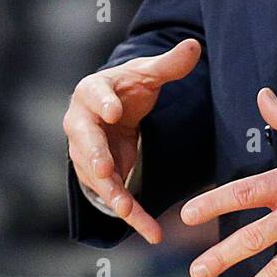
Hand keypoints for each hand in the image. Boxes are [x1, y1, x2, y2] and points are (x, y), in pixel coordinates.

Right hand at [64, 38, 201, 242]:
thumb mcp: (148, 74)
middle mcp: (81, 124)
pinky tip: (150, 230)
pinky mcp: (99, 177)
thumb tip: (195, 46)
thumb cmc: (128, 87)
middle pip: (84, 140)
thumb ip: (170, 64)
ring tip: (127, 209)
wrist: (114, 108)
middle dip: (93, 156)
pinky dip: (131, 214)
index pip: (94, 95)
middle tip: (104, 169)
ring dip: (111, 193)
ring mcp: (86, 154)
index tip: (112, 111)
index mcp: (91, 92)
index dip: (102, 103)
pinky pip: (114, 197)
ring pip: (96, 176)